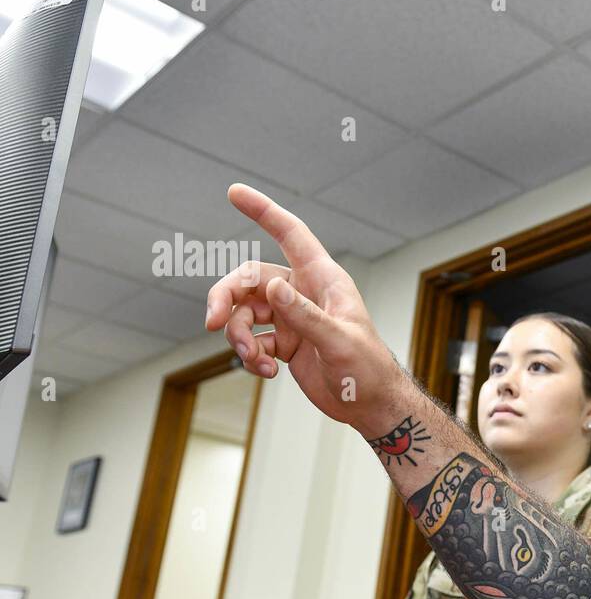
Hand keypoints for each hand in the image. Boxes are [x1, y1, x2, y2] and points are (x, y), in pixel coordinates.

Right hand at [207, 183, 410, 432]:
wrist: (371, 406)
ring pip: (244, 313)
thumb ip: (305, 315)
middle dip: (225, 299)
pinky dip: (252, 356)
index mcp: (323, 279)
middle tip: (211, 323)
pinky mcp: (285, 342)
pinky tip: (268, 372)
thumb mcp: (338, 342)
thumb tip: (272, 286)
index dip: (264, 211)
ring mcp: (292, 317)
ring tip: (255, 361)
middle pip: (248, 279)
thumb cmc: (368, 370)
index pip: (291, 234)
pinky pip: (253, 340)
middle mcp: (303, 292)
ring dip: (239, 337)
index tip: (234, 191)